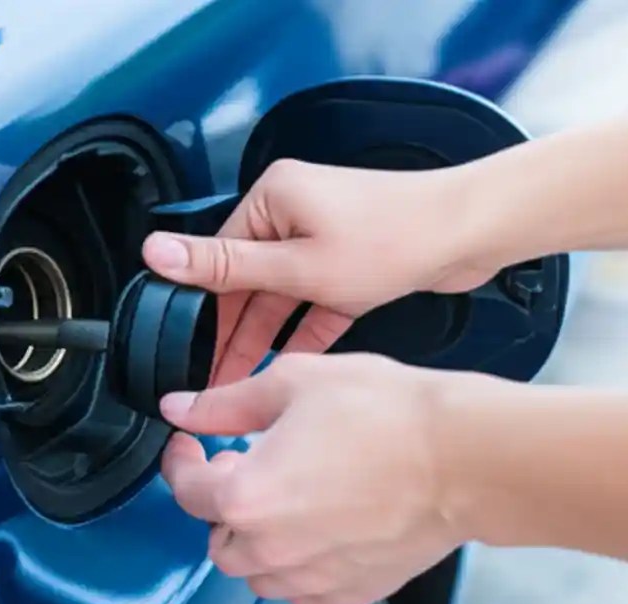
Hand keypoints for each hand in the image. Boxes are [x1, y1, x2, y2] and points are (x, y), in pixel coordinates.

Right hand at [142, 159, 500, 385]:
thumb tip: (158, 251)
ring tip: (240, 383)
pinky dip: (303, 331)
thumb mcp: (297, 264)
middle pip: (247, 282)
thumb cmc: (394, 234)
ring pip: (281, 298)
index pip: (218, 257)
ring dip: (264, 338)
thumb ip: (225, 268)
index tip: (186, 350)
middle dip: (231, 332)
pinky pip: (315, 303)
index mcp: (273, 197)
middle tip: (211, 380)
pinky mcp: (351, 264)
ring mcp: (325, 238)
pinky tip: (287, 364)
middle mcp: (295, 213)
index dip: (200, 310)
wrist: (469, 232)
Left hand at [158, 352, 467, 603]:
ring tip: (286, 496)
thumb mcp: (294, 382)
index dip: (182, 459)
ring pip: (255, 572)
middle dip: (220, 501)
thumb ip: (226, 403)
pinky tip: (318, 527)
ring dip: (256, 538)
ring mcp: (311, 577)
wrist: (462, 458)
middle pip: (216, 537)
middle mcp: (270, 549)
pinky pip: (301, 590)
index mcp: (244, 497)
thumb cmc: (389, 416)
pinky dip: (297, 565)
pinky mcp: (349, 591)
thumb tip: (182, 409)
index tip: (192, 442)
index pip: (185, 489)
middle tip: (244, 464)